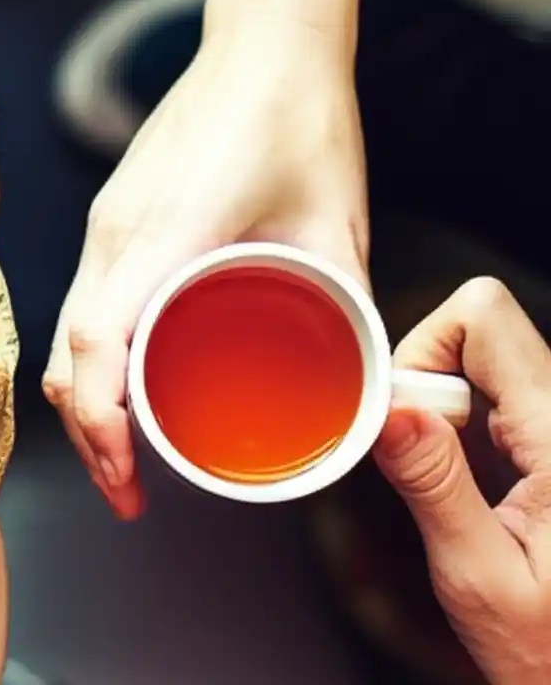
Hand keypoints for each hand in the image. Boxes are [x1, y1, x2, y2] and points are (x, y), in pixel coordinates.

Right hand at [42, 12, 368, 518]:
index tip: (129, 479)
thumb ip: (344, 304)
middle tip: (133, 489)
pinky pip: (80, 302)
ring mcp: (104, 225)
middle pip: (64, 354)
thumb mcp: (336, 220)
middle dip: (88, 435)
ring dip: (85, 398)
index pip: (96, 347)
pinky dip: (92, 357)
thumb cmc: (296, 114)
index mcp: (164, 233)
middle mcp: (115, 233)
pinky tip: (131, 378)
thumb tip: (356, 384)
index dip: (100, 426)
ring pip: (63, 332)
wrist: (261, 40)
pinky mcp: (110, 220)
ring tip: (130, 449)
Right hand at [374, 277, 550, 682]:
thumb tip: (391, 410)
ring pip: (486, 364)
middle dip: (428, 381)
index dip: (425, 346)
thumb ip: (434, 487)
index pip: (484, 316)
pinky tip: (472, 491)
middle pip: (480, 332)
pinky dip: (465, 434)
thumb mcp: (479, 577)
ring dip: (447, 412)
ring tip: (452, 488)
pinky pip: (500, 403)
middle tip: (420, 462)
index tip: (400, 417)